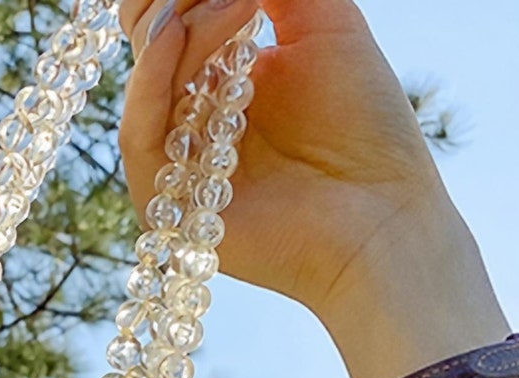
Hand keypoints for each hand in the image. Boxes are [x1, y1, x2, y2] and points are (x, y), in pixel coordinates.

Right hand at [117, 0, 518, 377]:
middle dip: (172, 4)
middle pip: (150, 48)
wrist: (380, 216)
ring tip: (236, 6)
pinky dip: (148, 85)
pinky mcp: (167, 206)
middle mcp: (196, 123)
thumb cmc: (366, 128)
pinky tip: (174, 41)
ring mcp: (178, 164)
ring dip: (184, 33)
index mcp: (227, 82)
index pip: (177, 22)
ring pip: (147, 85)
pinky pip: (138, 139)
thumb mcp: (327, 25)